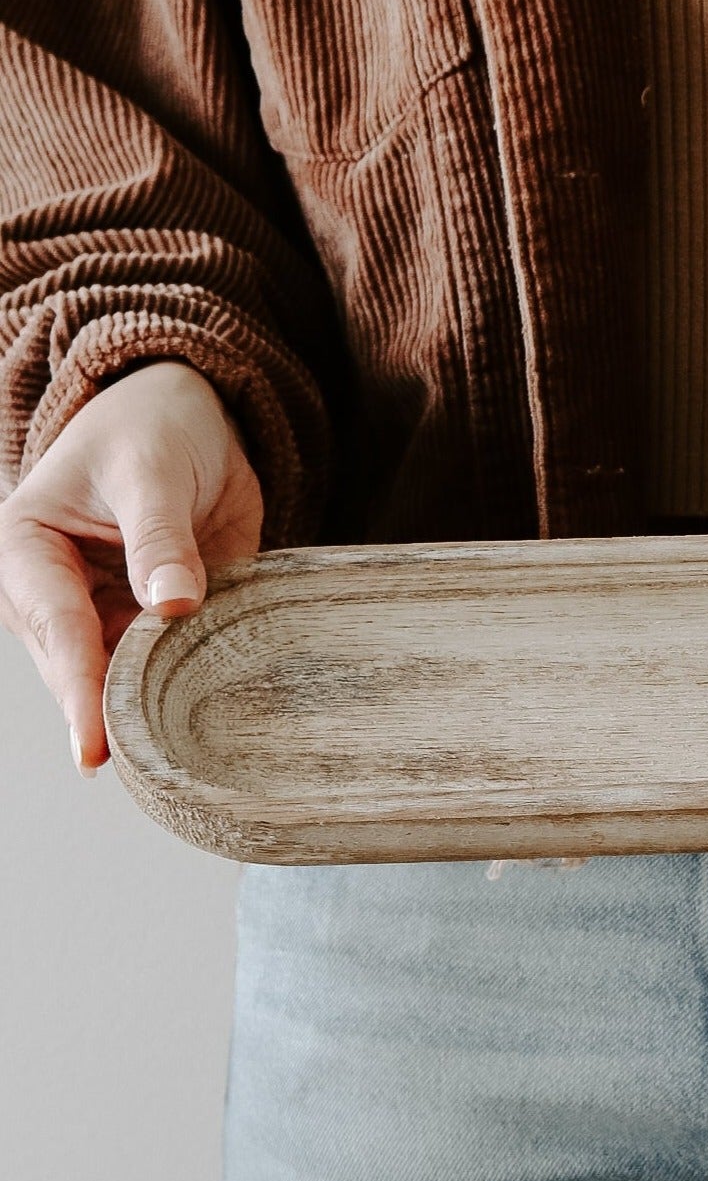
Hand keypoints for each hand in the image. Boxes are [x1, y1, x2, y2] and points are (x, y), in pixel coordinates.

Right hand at [0, 359, 263, 775]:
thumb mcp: (152, 469)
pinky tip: (208, 722)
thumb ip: (160, 537)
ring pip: (119, 677)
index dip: (78, 685)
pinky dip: (185, 688)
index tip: (94, 745)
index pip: (56, 625)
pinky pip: (165, 664)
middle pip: (80, 666)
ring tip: (177, 757)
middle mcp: (53, 592)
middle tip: (149, 765)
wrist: (188, 415)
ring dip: (148, 708)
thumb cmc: (150, 429)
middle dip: (112, 712)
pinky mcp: (150, 622)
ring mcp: (102, 613)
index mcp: (25, 548)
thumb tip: (172, 604)